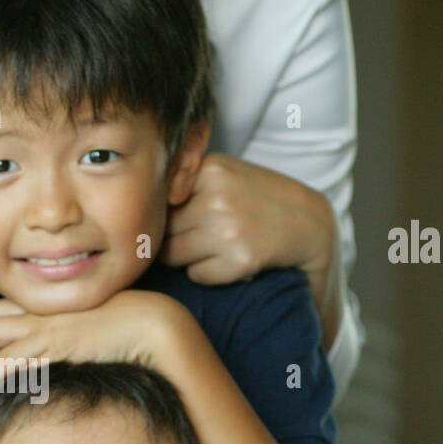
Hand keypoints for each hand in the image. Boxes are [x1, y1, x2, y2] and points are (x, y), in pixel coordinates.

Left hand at [0, 291, 177, 394]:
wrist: (153, 324)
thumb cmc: (127, 332)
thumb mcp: (92, 335)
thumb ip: (70, 344)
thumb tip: (58, 364)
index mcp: (50, 310)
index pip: (1, 315)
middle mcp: (43, 314)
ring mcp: (49, 327)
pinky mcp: (58, 344)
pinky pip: (16, 357)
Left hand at [161, 154, 336, 285]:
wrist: (310, 224)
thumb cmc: (257, 200)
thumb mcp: (225, 174)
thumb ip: (184, 182)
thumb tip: (132, 211)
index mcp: (211, 169)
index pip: (158, 199)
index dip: (161, 214)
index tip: (176, 219)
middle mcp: (217, 197)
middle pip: (162, 229)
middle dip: (172, 237)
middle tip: (197, 236)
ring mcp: (228, 230)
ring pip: (173, 255)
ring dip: (186, 257)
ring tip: (211, 246)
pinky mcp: (240, 260)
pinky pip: (196, 275)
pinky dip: (206, 273)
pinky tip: (228, 260)